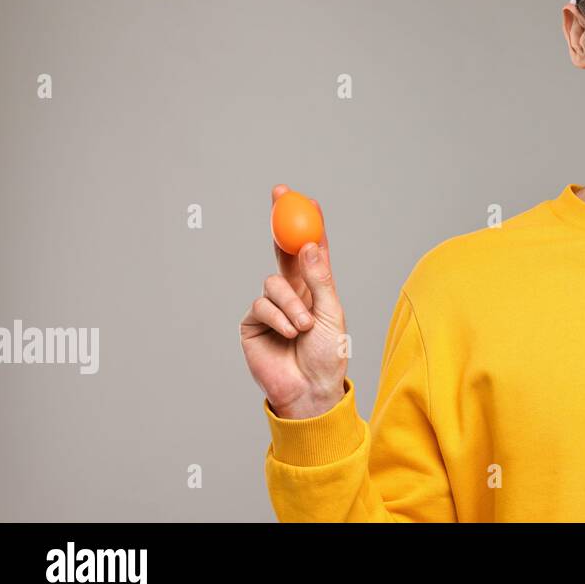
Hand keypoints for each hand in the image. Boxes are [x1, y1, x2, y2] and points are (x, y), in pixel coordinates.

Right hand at [239, 184, 347, 418]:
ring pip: (273, 283)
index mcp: (316, 287)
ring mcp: (272, 306)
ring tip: (303, 328)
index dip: (309, 223)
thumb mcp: (331, 313)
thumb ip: (319, 279)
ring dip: (292, 304)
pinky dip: (278, 318)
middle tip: (278, 193)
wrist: (310, 390)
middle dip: (280, 220)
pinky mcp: (254, 322)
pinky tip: (288, 335)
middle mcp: (293, 292)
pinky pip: (262, 305)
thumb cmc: (327, 355)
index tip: (307, 198)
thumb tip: (308, 244)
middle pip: (283, 249)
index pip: (311, 249)